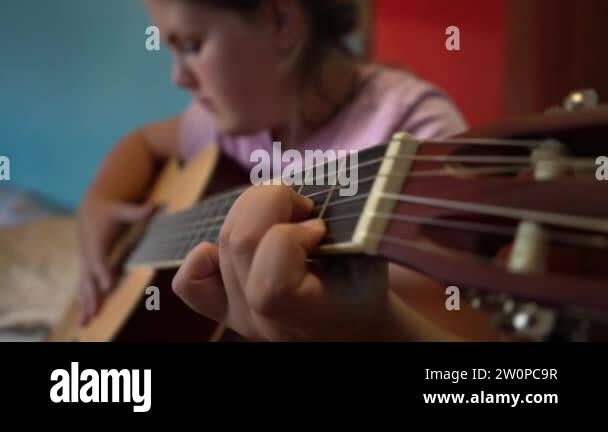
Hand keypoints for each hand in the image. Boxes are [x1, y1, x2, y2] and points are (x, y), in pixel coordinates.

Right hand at [78, 196, 155, 323]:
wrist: (91, 209)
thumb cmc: (110, 210)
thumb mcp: (122, 209)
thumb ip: (138, 211)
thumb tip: (157, 206)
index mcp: (98, 242)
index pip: (100, 261)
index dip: (104, 273)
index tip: (109, 287)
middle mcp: (89, 255)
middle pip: (89, 279)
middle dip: (92, 296)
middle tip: (94, 314)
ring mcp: (86, 263)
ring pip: (84, 287)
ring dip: (85, 305)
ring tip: (86, 322)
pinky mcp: (86, 267)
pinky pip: (85, 287)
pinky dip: (84, 302)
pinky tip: (85, 318)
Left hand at [172, 185, 389, 340]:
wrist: (347, 326)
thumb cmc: (362, 287)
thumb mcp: (369, 259)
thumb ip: (346, 231)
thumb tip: (306, 200)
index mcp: (306, 317)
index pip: (270, 281)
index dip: (293, 237)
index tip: (321, 229)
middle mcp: (262, 321)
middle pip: (239, 244)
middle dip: (272, 202)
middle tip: (303, 206)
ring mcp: (237, 316)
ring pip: (221, 242)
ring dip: (251, 209)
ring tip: (284, 213)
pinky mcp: (222, 308)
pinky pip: (190, 280)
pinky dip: (206, 251)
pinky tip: (242, 242)